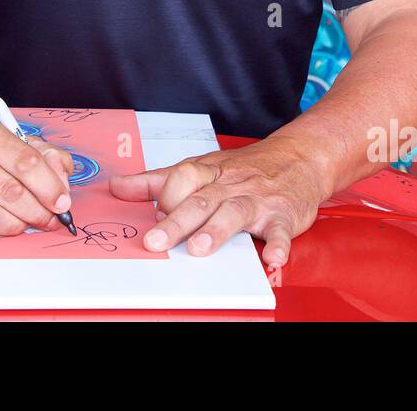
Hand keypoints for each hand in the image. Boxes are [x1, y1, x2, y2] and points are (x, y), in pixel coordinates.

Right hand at [0, 119, 75, 236]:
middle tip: (50, 220)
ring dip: (18, 226)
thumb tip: (63, 182)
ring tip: (26, 222)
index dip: (50, 187)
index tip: (63, 203)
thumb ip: (45, 156)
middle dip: (39, 212)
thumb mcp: (10, 140)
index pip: (25, 162)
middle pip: (11, 193)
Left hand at [109, 137, 330, 266]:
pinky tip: (272, 258)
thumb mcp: (200, 167)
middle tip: (155, 241)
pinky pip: (281, 230)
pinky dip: (278, 244)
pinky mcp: (283, 215)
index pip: (182, 178)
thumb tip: (117, 187)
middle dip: (177, 220)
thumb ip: (157, 180)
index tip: (153, 217)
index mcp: (209, 172)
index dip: (166, 197)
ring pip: (234, 213)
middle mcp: (230, 185)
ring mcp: (257, 200)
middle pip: (201, 200)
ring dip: (216, 231)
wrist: (299, 157)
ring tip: (198, 249)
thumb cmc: (244, 168)